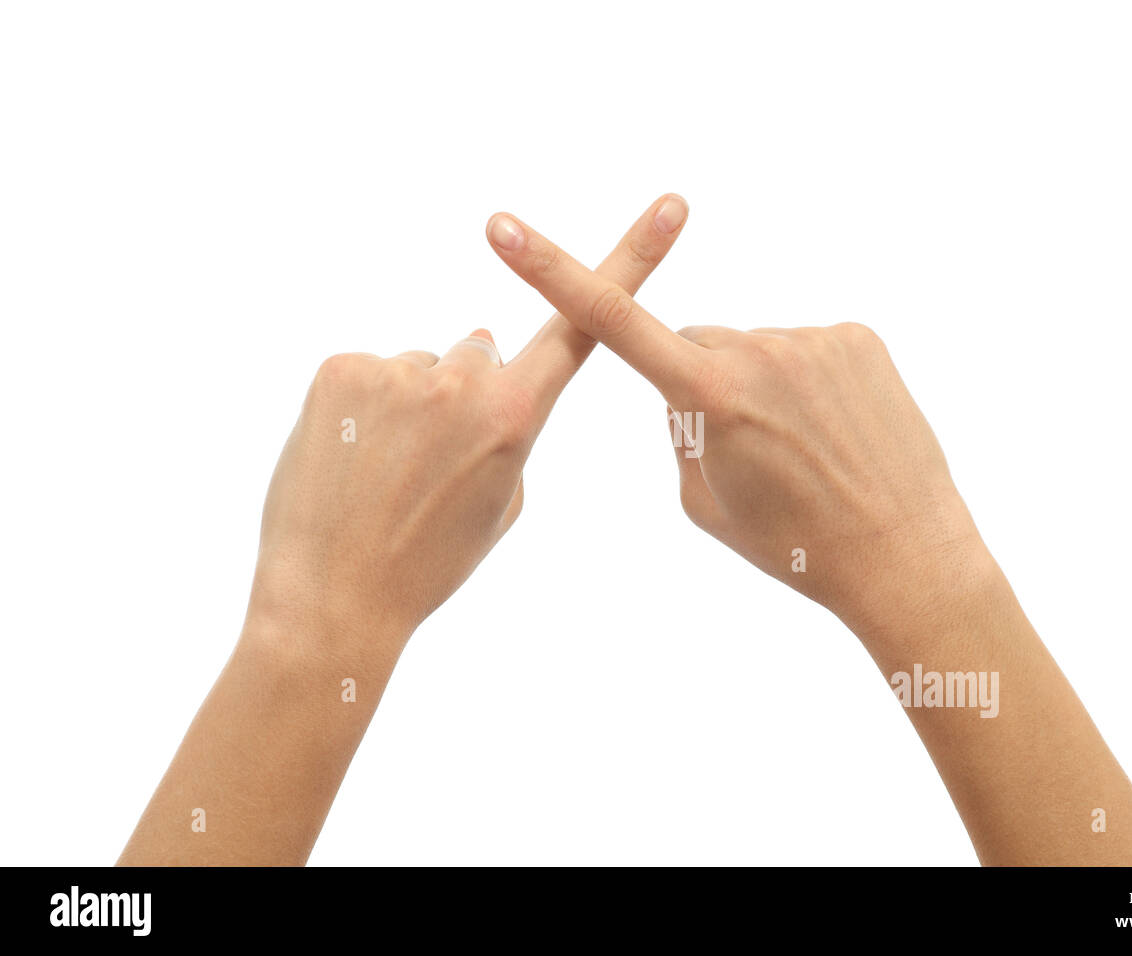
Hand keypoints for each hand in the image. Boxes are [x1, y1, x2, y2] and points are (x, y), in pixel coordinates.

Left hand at [248, 195, 689, 648]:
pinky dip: (361, 407)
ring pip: (420, 367)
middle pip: (477, 354)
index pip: (581, 329)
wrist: (333, 599)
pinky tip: (349, 456)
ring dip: (409, 405)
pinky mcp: (339, 369)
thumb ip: (510, 422)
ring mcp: (397, 371)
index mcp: (515, 419)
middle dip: (466, 392)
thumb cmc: (430, 561)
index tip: (671, 210)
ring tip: (382, 471)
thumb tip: (478, 342)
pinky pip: (368, 372)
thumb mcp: (502, 504)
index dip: (630, 262)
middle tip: (429, 463)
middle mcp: (463, 381)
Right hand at [484, 211, 982, 630]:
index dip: (552, 271)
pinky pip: (802, 347)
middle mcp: (758, 353)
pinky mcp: (857, 338)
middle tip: (746, 447)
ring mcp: (812, 340)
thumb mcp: (704, 502)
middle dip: (699, 381)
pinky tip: (835, 430)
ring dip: (759, 384)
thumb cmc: (793, 545)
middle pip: (695, 346)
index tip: (504, 228)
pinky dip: (806, 380)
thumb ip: (678, 429)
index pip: (613, 324)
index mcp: (709, 398)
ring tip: (803, 449)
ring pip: (752, 348)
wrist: (903, 556)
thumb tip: (685, 384)